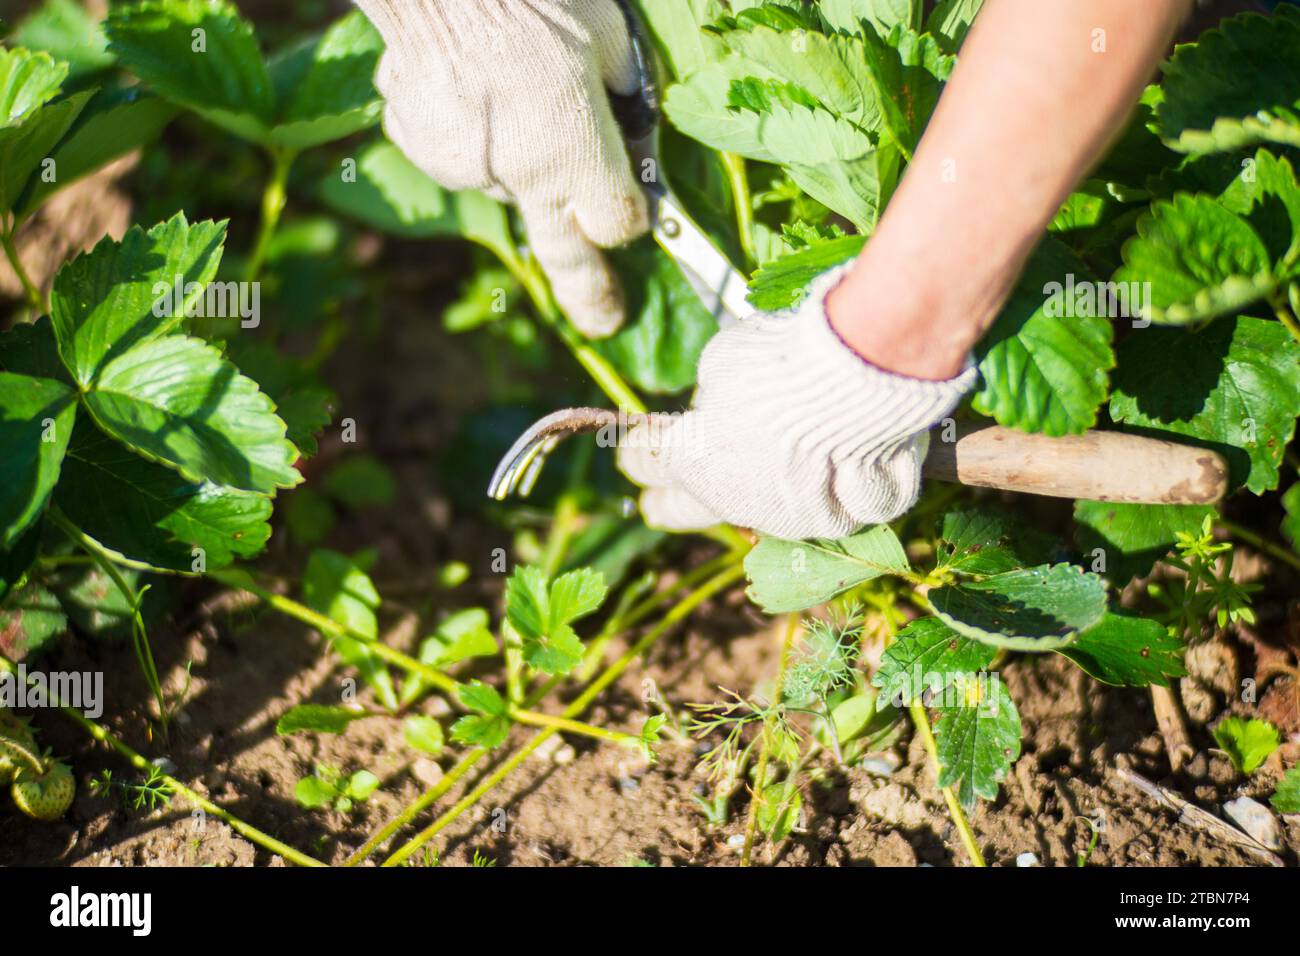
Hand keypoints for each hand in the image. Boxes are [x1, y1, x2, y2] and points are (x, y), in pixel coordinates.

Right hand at [355, 0, 647, 336]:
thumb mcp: (606, 35)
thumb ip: (624, 95)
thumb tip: (634, 128)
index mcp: (575, 150)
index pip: (617, 222)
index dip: (628, 216)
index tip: (629, 211)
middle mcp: (523, 175)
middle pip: (566, 255)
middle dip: (590, 293)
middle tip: (606, 323)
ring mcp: (466, 169)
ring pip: (509, 182)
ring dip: (516, 156)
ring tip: (508, 89)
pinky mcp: (423, 151)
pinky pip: (461, 154)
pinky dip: (470, 132)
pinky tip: (468, 84)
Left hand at [617, 267, 976, 539]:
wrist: (854, 378)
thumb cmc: (775, 360)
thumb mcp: (722, 363)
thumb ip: (714, 393)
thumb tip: (720, 403)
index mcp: (692, 461)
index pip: (650, 463)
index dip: (637, 456)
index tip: (629, 454)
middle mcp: (739, 502)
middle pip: (689, 512)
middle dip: (668, 507)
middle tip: (654, 508)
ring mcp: (798, 518)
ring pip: (767, 514)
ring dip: (760, 497)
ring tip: (766, 477)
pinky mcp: (852, 515)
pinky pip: (840, 507)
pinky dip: (840, 492)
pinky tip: (849, 473)